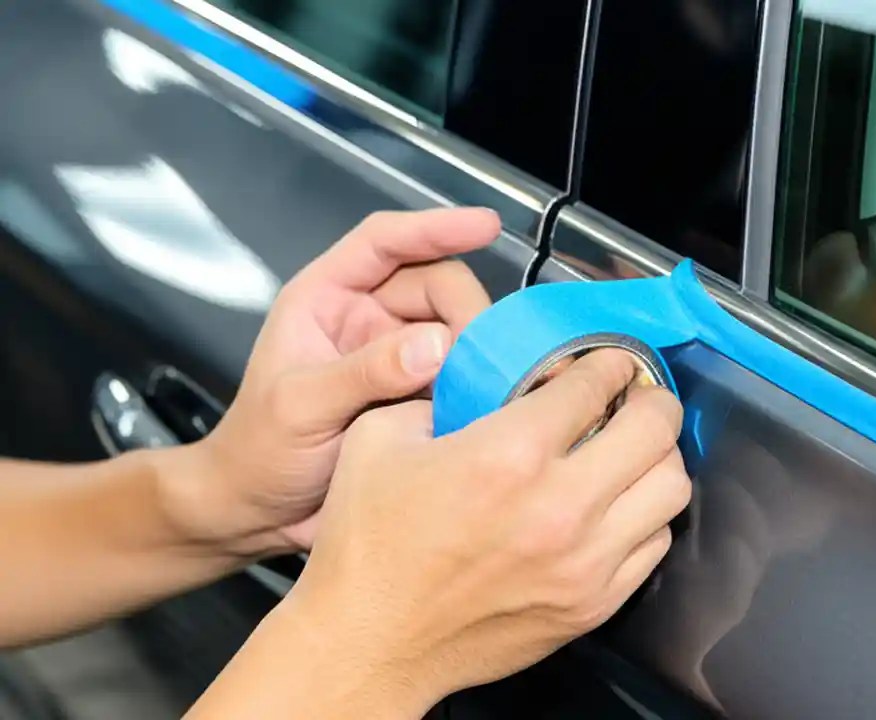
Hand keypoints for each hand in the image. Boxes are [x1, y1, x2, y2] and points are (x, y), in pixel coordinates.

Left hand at [172, 208, 498, 557]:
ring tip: (482, 389)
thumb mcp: (300, 407)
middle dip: (465, 313)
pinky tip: (483, 406)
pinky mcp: (419, 397)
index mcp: (326, 298)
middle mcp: (367, 318)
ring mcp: (397, 358)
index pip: (385, 241)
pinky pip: (462, 377)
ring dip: (475, 354)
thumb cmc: (257, 452)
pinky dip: (477, 388)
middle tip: (479, 360)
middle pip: (437, 286)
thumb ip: (365, 372)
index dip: (435, 227)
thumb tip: (436, 344)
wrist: (259, 514)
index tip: (486, 225)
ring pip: (457, 332)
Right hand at [280, 350, 690, 712]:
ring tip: (633, 451)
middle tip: (635, 397)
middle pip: (655, 429)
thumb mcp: (380, 439)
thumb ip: (442, 396)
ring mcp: (586, 562)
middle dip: (650, 399)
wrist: (369, 644)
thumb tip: (486, 379)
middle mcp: (561, 506)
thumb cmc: (367, 547)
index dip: (608, 362)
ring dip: (657, 458)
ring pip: (672, 488)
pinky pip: (655, 545)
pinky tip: (619, 506)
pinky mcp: (593, 605)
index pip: (596, 383)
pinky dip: (648, 517)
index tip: (607, 362)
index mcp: (510, 455)